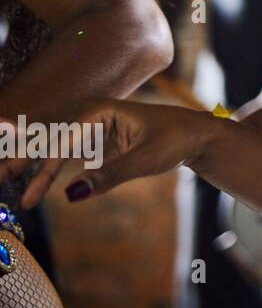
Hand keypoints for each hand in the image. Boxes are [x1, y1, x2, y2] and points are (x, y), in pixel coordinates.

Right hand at [0, 99, 208, 209]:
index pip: (63, 144)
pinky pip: (65, 151)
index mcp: (101, 110)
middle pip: (49, 138)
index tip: (29, 197)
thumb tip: (72, 194)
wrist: (196, 134)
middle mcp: (92, 113)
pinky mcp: (96, 137)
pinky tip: (28, 174)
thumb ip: (110, 176)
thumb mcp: (146, 160)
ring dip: (29, 161)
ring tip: (6, 177)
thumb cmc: (176, 141)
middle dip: (20, 158)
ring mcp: (92, 124)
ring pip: (53, 145)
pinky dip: (46, 164)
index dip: (43, 172)